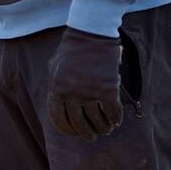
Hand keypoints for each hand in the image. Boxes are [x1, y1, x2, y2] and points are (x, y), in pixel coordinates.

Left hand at [47, 25, 122, 140]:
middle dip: (85, 133)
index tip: (74, 134)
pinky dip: (115, 119)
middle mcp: (71, 93)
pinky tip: (116, 121)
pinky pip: (112, 111)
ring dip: (102, 128)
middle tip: (92, 137)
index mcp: (56, 88)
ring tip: (106, 130)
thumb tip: (57, 105)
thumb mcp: (54, 66)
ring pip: (97, 120)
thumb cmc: (72, 48)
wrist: (92, 32)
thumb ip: (54, 85)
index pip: (58, 118)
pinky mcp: (108, 88)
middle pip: (78, 123)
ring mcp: (90, 91)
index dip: (67, 129)